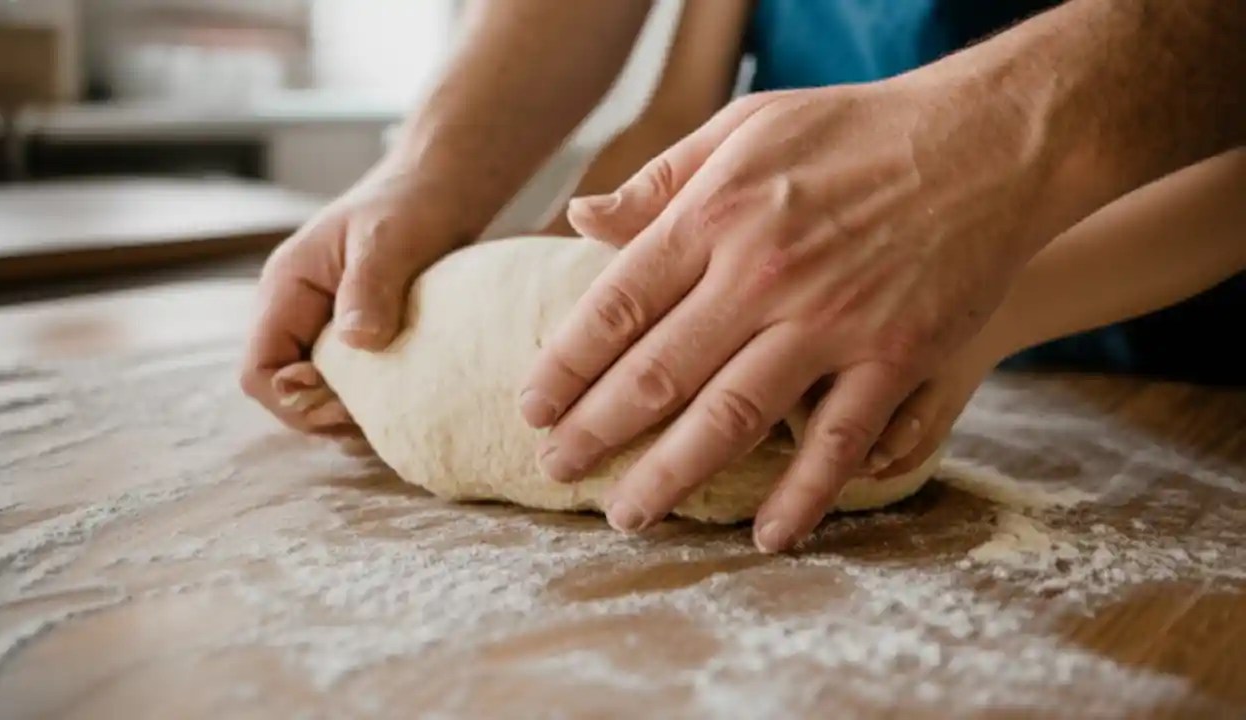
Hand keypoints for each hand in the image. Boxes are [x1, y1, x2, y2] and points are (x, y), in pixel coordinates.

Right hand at [240, 167, 464, 444]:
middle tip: (380, 415)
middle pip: (287, 390)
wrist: (446, 186)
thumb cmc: (413, 201)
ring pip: (320, 392)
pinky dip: (373, 399)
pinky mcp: (361, 335)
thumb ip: (369, 288)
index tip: (343, 402)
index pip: (258, 370)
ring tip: (396, 413)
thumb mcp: (390, 240)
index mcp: (287, 289)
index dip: (292, 398)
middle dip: (325, 412)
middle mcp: (299, 313)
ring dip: (350, 410)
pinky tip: (406, 402)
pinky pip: (352, 382)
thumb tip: (357, 342)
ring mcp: (328, 325)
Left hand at [521, 72, 1059, 552]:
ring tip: (625, 515)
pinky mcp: (894, 356)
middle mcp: (762, 273)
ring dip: (671, 475)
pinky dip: (802, 495)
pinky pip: (837, 443)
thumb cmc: (855, 130)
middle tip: (555, 470)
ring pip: (731, 418)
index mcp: (716, 214)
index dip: (565, 364)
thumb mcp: (745, 124)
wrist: (989, 141)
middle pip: (658, 372)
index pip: (615, 305)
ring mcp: (830, 322)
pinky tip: (768, 535)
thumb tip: (580, 219)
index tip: (532, 406)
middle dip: (597, 431)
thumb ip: (659, 179)